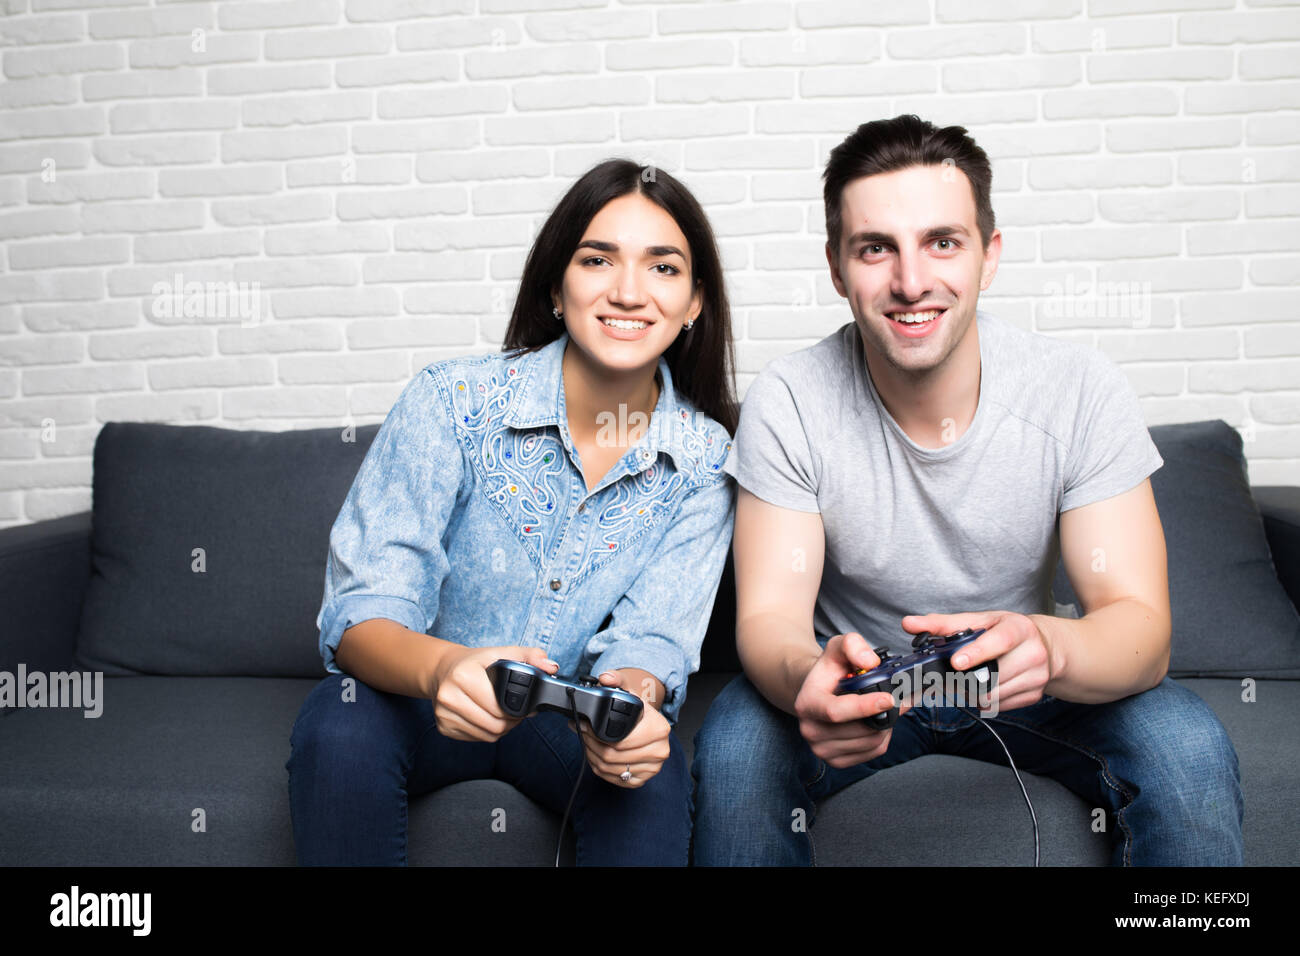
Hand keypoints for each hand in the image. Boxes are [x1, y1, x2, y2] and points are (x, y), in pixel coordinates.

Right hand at [429, 645, 557, 742]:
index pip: (498, 707)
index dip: (516, 710)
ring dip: (500, 729)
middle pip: (493, 725)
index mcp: (463, 675)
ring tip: (501, 714)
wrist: (443, 669)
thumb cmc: (475, 662)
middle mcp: (449, 696)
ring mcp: (444, 714)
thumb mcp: (502, 652)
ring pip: (486, 735)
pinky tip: (486, 717)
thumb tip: (551, 667)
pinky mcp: (443, 727)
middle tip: (514, 712)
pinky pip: (475, 738)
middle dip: (510, 721)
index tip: (521, 705)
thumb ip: (530, 656)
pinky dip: (486, 732)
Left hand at [574, 670, 671, 787]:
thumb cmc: (637, 710)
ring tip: (586, 743)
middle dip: (591, 744)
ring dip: (592, 757)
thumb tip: (605, 678)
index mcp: (659, 729)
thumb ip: (616, 679)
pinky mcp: (643, 779)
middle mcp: (660, 750)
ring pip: (611, 769)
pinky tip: (597, 757)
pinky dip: (601, 770)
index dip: (596, 735)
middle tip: (582, 733)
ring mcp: (653, 768)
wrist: (648, 725)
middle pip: (613, 757)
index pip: (620, 742)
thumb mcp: (628, 690)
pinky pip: (616, 780)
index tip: (584, 725)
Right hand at [793, 632, 910, 768]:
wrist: (818, 693)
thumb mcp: (838, 647)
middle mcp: (810, 730)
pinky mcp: (838, 761)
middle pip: (859, 730)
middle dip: (884, 715)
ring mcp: (822, 749)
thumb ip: (852, 645)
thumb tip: (869, 662)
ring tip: (886, 707)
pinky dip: (884, 737)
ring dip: (886, 725)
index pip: (836, 712)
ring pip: (870, 742)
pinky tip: (879, 720)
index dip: (864, 707)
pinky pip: (873, 752)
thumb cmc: (830, 671)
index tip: (888, 699)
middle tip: (900, 698)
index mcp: (807, 704)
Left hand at [901, 611, 1053, 712]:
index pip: (1000, 641)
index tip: (955, 662)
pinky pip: (1001, 706)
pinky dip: (986, 700)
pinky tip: (985, 686)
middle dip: (967, 677)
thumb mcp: (980, 620)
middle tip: (954, 672)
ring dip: (974, 691)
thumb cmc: (1006, 631)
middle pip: (994, 675)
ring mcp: (1037, 677)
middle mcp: (1033, 653)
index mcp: (1019, 628)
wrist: (1046, 647)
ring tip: (970, 678)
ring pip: (994, 695)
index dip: (977, 653)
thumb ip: (943, 624)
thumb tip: (909, 624)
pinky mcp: (1035, 695)